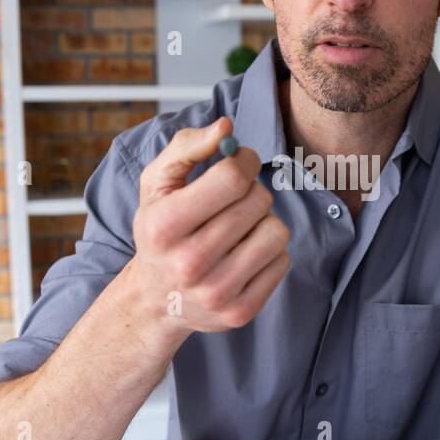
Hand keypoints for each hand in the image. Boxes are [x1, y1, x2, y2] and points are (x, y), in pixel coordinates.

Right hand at [128, 116, 290, 337]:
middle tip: (234, 201)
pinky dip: (269, 251)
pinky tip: (244, 254)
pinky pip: (283, 261)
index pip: (231, 177)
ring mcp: (216, 292)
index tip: (239, 163)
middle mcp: (188, 263)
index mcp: (164, 225)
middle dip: (252, 191)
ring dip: (263, 221)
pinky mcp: (240, 312)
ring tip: (240, 228)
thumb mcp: (158, 183)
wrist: (156, 299)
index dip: (244, 161)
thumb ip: (187, 146)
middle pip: (257, 201)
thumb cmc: (161, 230)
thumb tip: (226, 127)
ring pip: (277, 231)